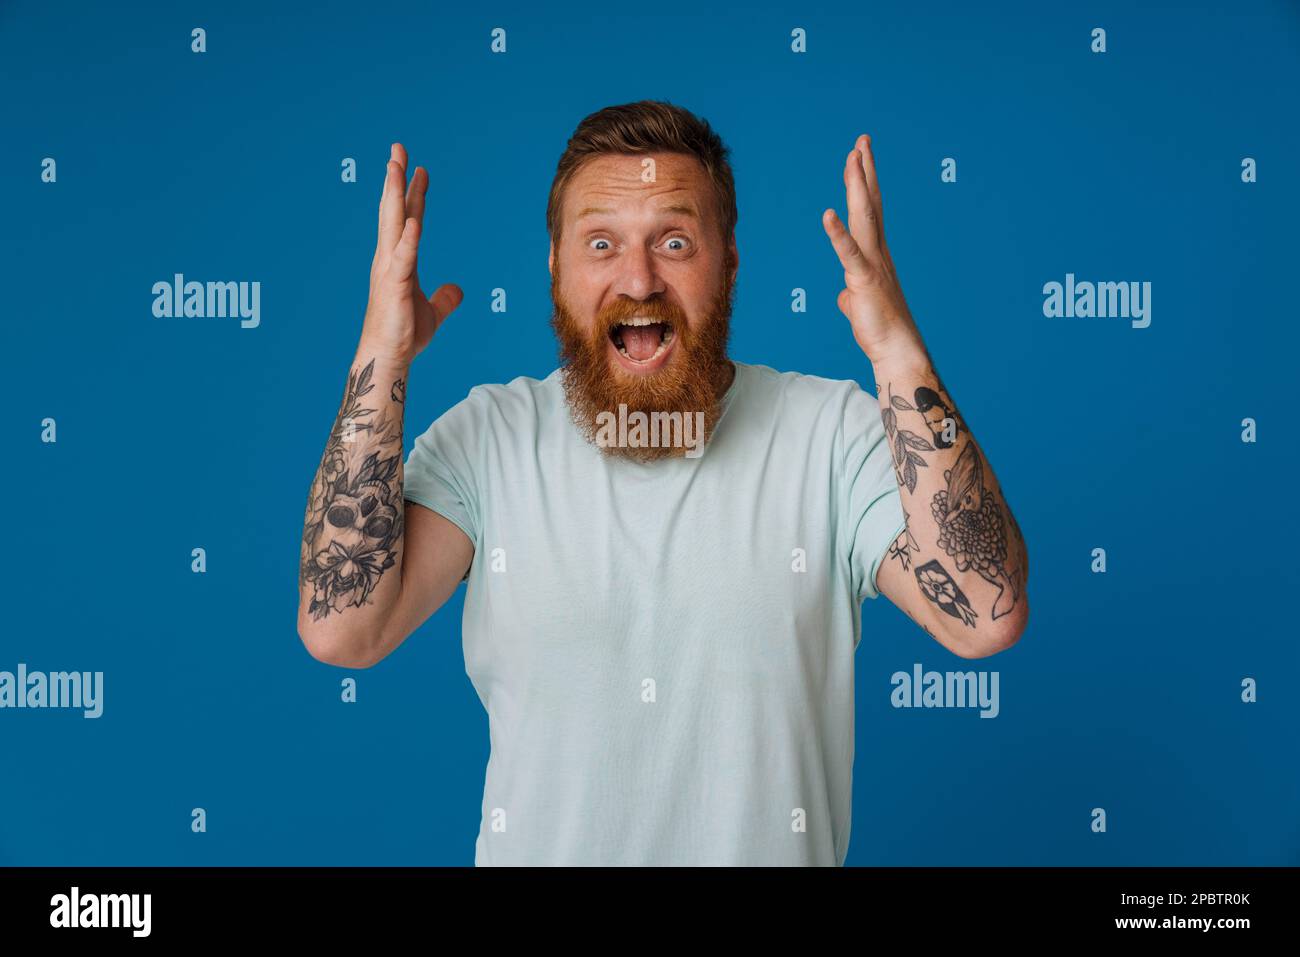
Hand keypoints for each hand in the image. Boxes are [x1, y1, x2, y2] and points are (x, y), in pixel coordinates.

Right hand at [360, 143, 462, 364]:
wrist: (389, 356)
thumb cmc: (405, 335)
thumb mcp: (433, 312)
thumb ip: (445, 298)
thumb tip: (458, 289)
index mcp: (398, 260)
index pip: (407, 219)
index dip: (413, 194)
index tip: (418, 169)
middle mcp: (389, 258)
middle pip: (394, 211)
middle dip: (396, 179)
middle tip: (398, 149)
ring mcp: (389, 269)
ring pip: (393, 223)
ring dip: (395, 194)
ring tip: (397, 166)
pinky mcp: (394, 285)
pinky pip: (404, 256)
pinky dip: (409, 238)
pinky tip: (415, 219)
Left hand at [822, 134, 922, 365]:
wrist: (895, 349)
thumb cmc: (879, 328)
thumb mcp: (859, 304)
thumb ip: (852, 293)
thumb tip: (845, 294)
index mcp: (874, 254)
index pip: (869, 210)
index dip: (864, 183)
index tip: (860, 156)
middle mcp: (877, 252)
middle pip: (869, 203)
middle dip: (864, 171)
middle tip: (861, 141)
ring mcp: (873, 264)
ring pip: (864, 218)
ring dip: (857, 187)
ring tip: (853, 158)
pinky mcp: (864, 280)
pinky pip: (849, 253)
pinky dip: (838, 234)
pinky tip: (827, 214)